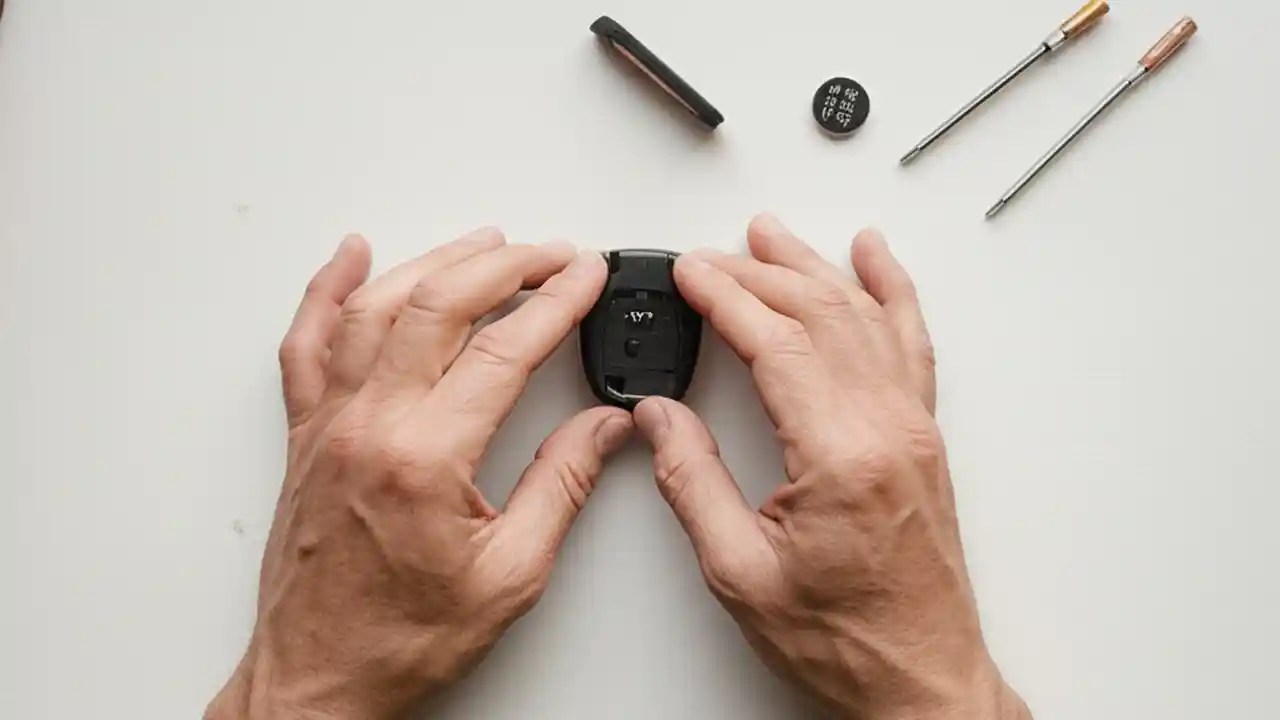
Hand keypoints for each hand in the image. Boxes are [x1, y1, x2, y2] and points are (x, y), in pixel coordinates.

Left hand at [206, 230, 632, 719]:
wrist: (316, 680)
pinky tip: (352, 257)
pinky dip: (327, 290)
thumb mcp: (510, 574)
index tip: (587, 277)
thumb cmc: (400, 640)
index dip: (557, 304)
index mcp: (424, 459)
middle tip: (551, 254)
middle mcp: (368, 426)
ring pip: (375, 309)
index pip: (503, 351)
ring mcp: (329, 423)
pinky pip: (305, 343)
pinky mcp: (305, 433)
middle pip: (439, 306)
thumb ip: (562, 486)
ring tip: (482, 243)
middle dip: (506, 265)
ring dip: (434, 262)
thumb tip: (604, 428)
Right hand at [635, 215, 1029, 718]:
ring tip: (773, 235)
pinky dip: (894, 291)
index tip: (690, 272)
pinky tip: (876, 259)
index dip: (723, 297)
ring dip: (814, 268)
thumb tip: (660, 419)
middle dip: (757, 273)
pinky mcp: (923, 436)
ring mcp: (914, 427)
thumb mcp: (740, 572)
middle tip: (711, 255)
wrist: (919, 680)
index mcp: (840, 456)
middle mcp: (887, 428)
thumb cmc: (844, 639)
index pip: (774, 344)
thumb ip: (693, 483)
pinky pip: (911, 342)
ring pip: (863, 317)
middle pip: (818, 316)